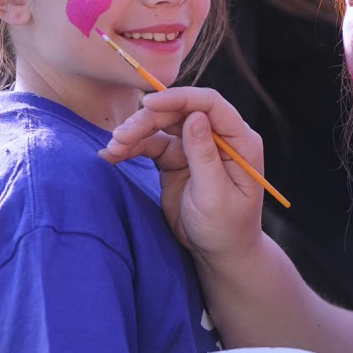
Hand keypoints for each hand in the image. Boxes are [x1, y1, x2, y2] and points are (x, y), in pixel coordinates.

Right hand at [99, 87, 264, 258]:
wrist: (218, 254)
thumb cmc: (226, 228)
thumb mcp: (215, 195)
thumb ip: (204, 156)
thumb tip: (194, 116)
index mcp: (240, 141)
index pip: (211, 105)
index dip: (180, 98)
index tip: (149, 104)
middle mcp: (218, 138)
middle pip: (180, 112)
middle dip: (148, 120)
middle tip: (118, 137)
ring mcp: (196, 146)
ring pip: (162, 125)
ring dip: (135, 133)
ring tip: (112, 148)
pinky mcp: (176, 158)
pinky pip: (151, 144)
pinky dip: (132, 148)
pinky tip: (111, 155)